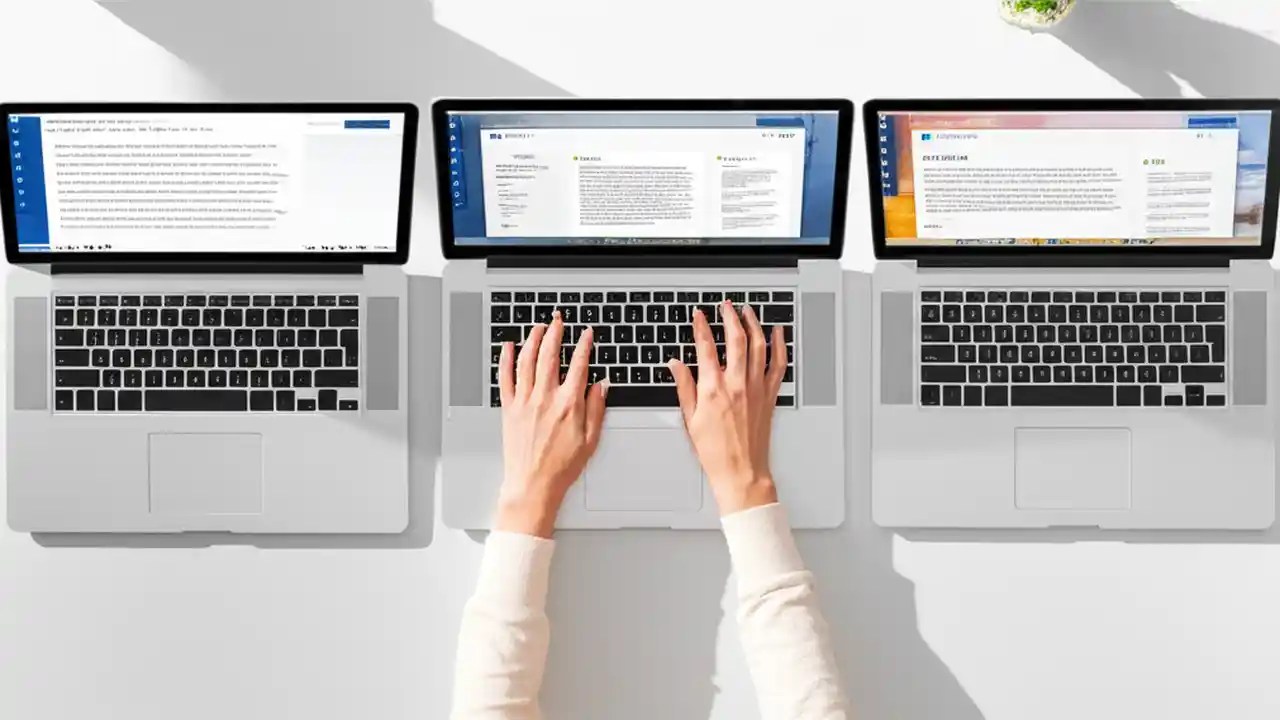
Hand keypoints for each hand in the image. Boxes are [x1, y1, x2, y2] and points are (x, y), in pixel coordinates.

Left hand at [495, 312, 608, 536]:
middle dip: (556, 332)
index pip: (579, 365)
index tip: (587, 334)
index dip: (584, 345)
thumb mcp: (590, 440)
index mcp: (568, 405)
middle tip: (559, 320)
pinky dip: (507, 359)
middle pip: (550, 355)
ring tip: (539, 327)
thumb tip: (601, 386)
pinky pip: (505, 378)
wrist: (533, 484)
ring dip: (533, 339)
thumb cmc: (561, 467)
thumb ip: (596, 409)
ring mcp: (524, 402)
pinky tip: (510, 347)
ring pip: (527, 361)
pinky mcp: (509, 409)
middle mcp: (545, 398)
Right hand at [668, 301, 785, 514]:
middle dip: (730, 317)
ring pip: (758, 346)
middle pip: (735, 339)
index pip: (705, 347)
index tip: (699, 315)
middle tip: (725, 306)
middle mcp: (736, 384)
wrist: (741, 471)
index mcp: (713, 389)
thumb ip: (684, 387)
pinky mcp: (769, 395)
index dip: (701, 327)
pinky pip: (778, 364)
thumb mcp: (690, 419)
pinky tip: (777, 333)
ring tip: (748, 311)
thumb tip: (676, 365)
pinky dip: (780, 345)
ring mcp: (756, 388)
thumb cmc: (715, 452)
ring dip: (753, 324)